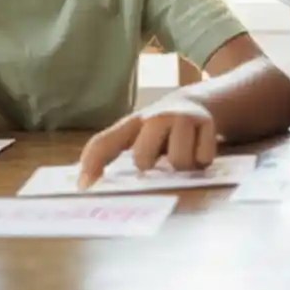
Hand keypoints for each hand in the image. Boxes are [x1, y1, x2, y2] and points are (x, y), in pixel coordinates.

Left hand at [78, 96, 216, 189]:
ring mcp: (181, 118)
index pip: (104, 142)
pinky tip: (198, 149)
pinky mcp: (205, 122)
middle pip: (144, 160)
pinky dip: (202, 161)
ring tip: (181, 155)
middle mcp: (154, 117)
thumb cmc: (160, 130)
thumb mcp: (136, 135)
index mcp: (131, 124)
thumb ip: (111, 153)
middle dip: (151, 166)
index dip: (92, 163)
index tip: (85, 187)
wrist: (197, 101)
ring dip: (181, 166)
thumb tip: (85, 183)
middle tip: (159, 159)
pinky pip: (203, 159)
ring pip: (179, 161)